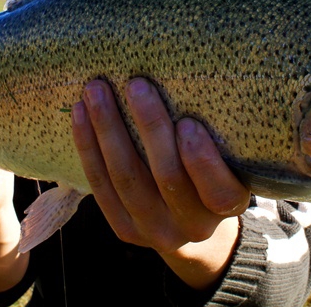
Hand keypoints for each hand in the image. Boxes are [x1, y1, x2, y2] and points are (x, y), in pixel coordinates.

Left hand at [71, 78, 250, 289]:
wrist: (192, 222)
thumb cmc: (213, 172)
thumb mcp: (230, 159)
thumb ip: (218, 134)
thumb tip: (194, 79)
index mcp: (228, 207)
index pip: (218, 191)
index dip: (202, 161)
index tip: (187, 122)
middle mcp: (193, 226)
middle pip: (167, 177)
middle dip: (150, 127)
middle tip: (136, 85)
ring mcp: (156, 231)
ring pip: (127, 179)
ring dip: (108, 130)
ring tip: (96, 91)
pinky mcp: (126, 230)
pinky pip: (101, 186)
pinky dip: (88, 148)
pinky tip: (80, 115)